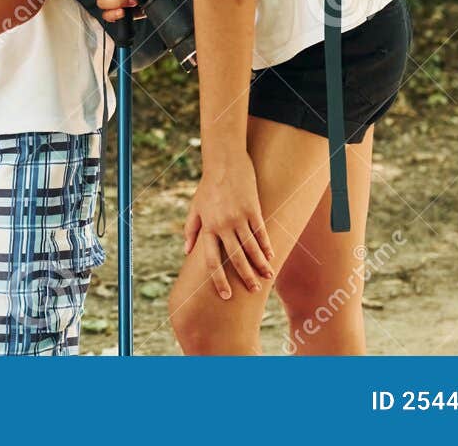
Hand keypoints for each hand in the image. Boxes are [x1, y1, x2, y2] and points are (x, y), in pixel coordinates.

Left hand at [183, 150, 275, 299]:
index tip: (226, 295)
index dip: (218, 280)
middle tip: (253, 290)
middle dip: (245, 276)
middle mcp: (223, 225)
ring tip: (267, 277)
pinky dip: (267, 246)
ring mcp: (239, 217)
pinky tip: (271, 256)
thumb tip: (186, 251)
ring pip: (251, 247)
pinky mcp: (253, 209)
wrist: (224, 162)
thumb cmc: (208, 186)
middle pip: (235, 258)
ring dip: (260, 264)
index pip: (212, 260)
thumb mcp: (195, 207)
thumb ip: (191, 229)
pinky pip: (261, 232)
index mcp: (208, 227)